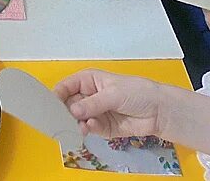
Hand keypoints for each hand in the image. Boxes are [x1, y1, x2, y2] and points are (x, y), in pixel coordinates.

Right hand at [54, 70, 173, 139]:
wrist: (159, 112)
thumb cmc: (137, 92)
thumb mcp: (113, 93)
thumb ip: (92, 104)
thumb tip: (72, 111)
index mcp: (88, 80)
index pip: (66, 86)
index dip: (58, 95)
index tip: (50, 105)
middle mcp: (89, 96)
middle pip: (69, 104)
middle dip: (65, 112)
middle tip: (62, 119)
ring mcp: (95, 112)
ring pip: (77, 119)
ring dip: (76, 122)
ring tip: (80, 125)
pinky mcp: (103, 128)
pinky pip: (89, 129)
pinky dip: (88, 129)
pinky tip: (90, 127)